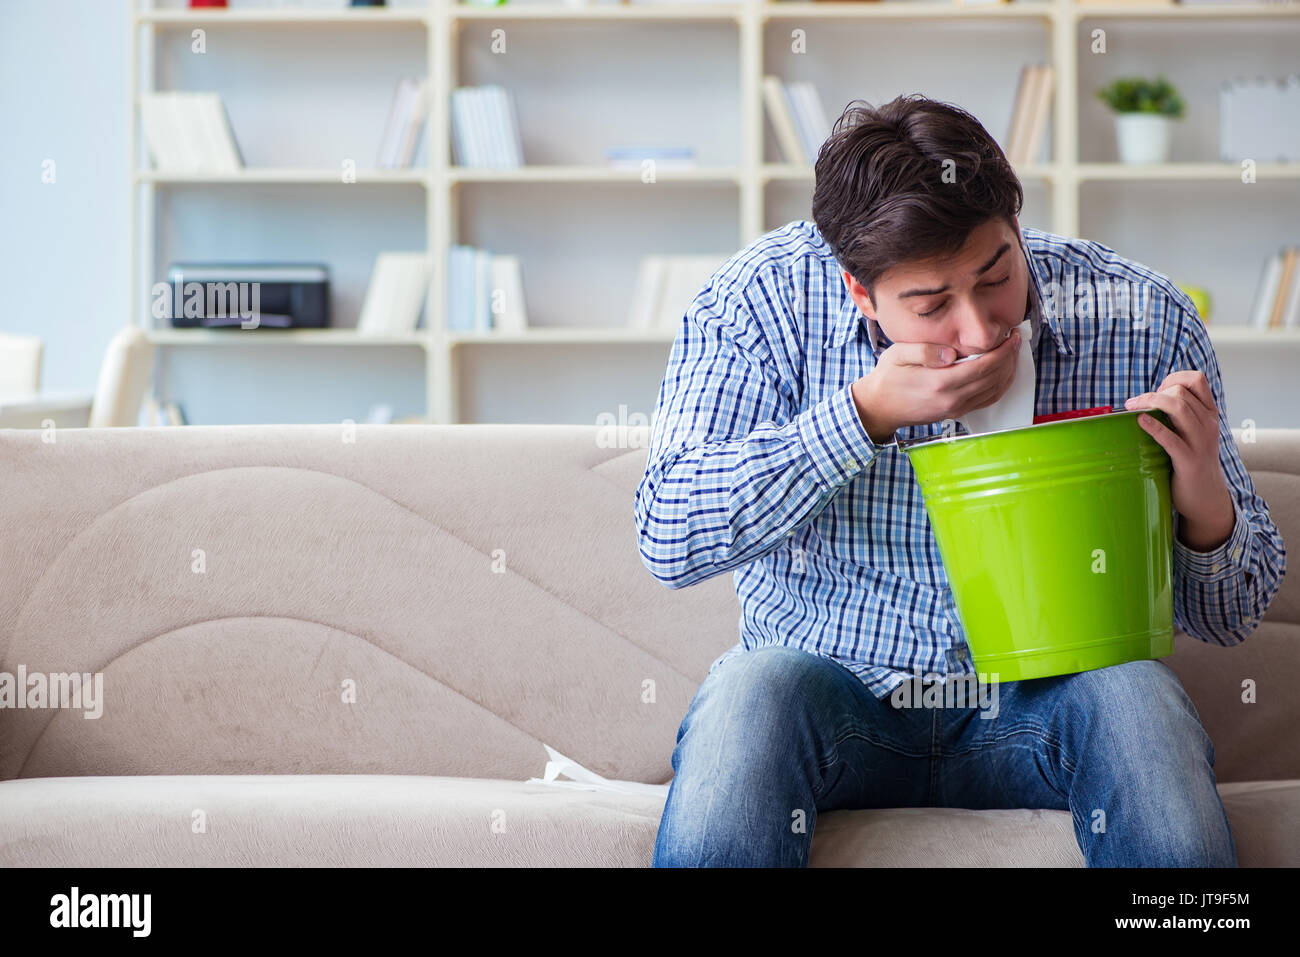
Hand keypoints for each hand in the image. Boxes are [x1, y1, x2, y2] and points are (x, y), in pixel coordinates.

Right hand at [852, 327, 1020, 442]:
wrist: (879, 407)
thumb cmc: (888, 377)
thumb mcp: (898, 355)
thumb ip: (924, 351)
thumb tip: (951, 353)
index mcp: (939, 382)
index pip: (984, 365)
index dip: (1003, 350)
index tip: (1011, 334)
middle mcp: (951, 399)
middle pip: (994, 378)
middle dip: (1010, 357)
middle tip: (1015, 339)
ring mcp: (955, 409)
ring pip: (994, 391)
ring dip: (1008, 371)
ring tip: (1012, 353)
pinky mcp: (955, 413)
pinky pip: (986, 401)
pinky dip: (1000, 386)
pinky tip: (1003, 373)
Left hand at [1124, 370, 1234, 550]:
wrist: (1206, 495)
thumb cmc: (1191, 460)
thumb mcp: (1192, 431)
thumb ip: (1181, 414)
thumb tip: (1150, 397)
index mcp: (1209, 413)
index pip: (1197, 379)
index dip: (1174, 378)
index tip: (1158, 389)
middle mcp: (1208, 423)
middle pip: (1181, 392)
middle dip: (1153, 393)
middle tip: (1135, 403)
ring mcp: (1200, 441)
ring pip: (1177, 408)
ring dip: (1149, 402)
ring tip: (1131, 407)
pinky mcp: (1189, 460)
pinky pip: (1170, 438)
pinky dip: (1153, 426)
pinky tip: (1140, 421)